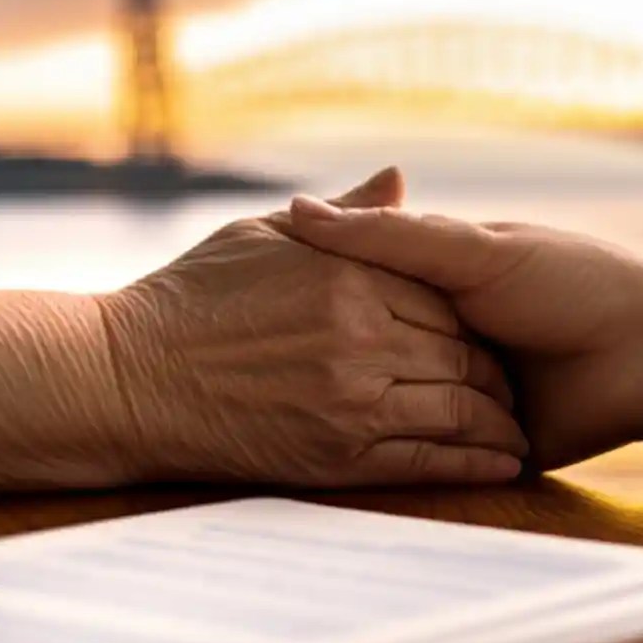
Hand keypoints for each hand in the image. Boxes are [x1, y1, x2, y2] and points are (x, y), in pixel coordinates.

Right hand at [98, 169, 525, 486]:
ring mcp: (352, 401)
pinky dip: (473, 464)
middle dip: (494, 371)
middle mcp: (361, 337)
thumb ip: (346, 218)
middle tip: (513, 381)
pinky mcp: (338, 457)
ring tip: (514, 425)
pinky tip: (503, 464)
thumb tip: (401, 177)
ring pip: (455, 409)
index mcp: (350, 277)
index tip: (484, 329)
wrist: (128, 379)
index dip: (470, 318)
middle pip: (460, 354)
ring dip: (495, 420)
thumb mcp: (266, 232)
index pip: (443, 298)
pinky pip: (426, 462)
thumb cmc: (191, 296)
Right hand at [285, 185, 642, 469]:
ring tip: (381, 413)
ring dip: (413, 415)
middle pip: (382, 366)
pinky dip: (440, 456)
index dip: (331, 309)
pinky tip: (419, 447)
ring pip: (408, 416)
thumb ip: (391, 237)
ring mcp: (465, 395)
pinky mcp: (487, 444)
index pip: (361, 302)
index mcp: (438, 289)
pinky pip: (439, 462)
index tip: (289, 321)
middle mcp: (445, 343)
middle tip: (333, 376)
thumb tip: (297, 209)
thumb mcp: (472, 249)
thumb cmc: (568, 281)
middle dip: (365, 372)